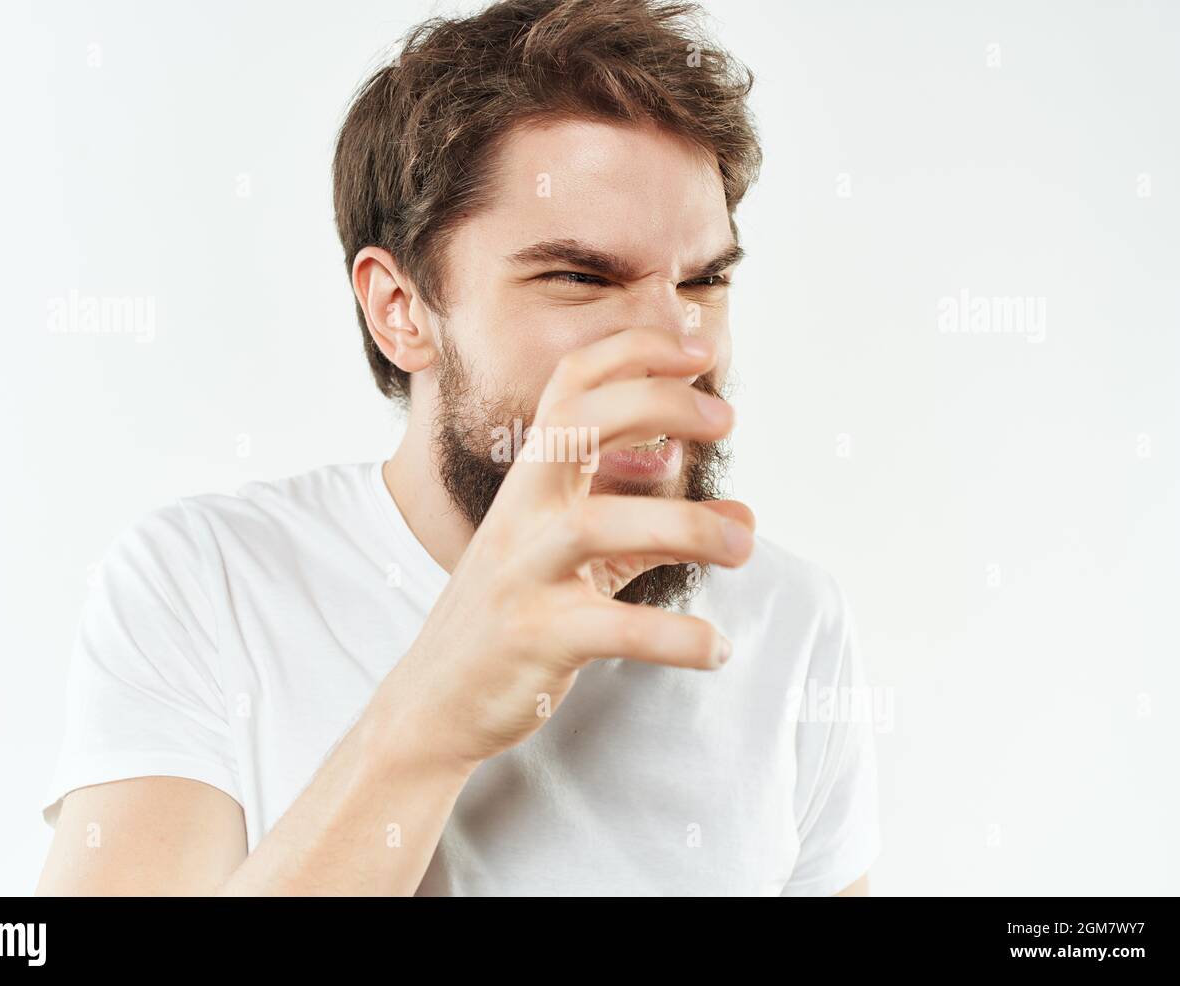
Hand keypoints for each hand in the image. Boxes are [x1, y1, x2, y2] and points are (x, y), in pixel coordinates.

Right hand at [374, 328, 755, 769]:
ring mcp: (523, 574)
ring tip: (745, 546)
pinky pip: (616, 629)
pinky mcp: (535, 638)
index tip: (700, 349)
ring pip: (599, 525)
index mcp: (528, 483)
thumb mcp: (580, 562)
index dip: (634, 351)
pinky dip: (676, 636)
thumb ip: (656, 532)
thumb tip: (746, 517)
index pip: (570, 387)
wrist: (434, 702)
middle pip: (578, 425)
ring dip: (687, 527)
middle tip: (727, 419)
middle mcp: (520, 515)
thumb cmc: (511, 618)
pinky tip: (717, 647)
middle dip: (658, 404)